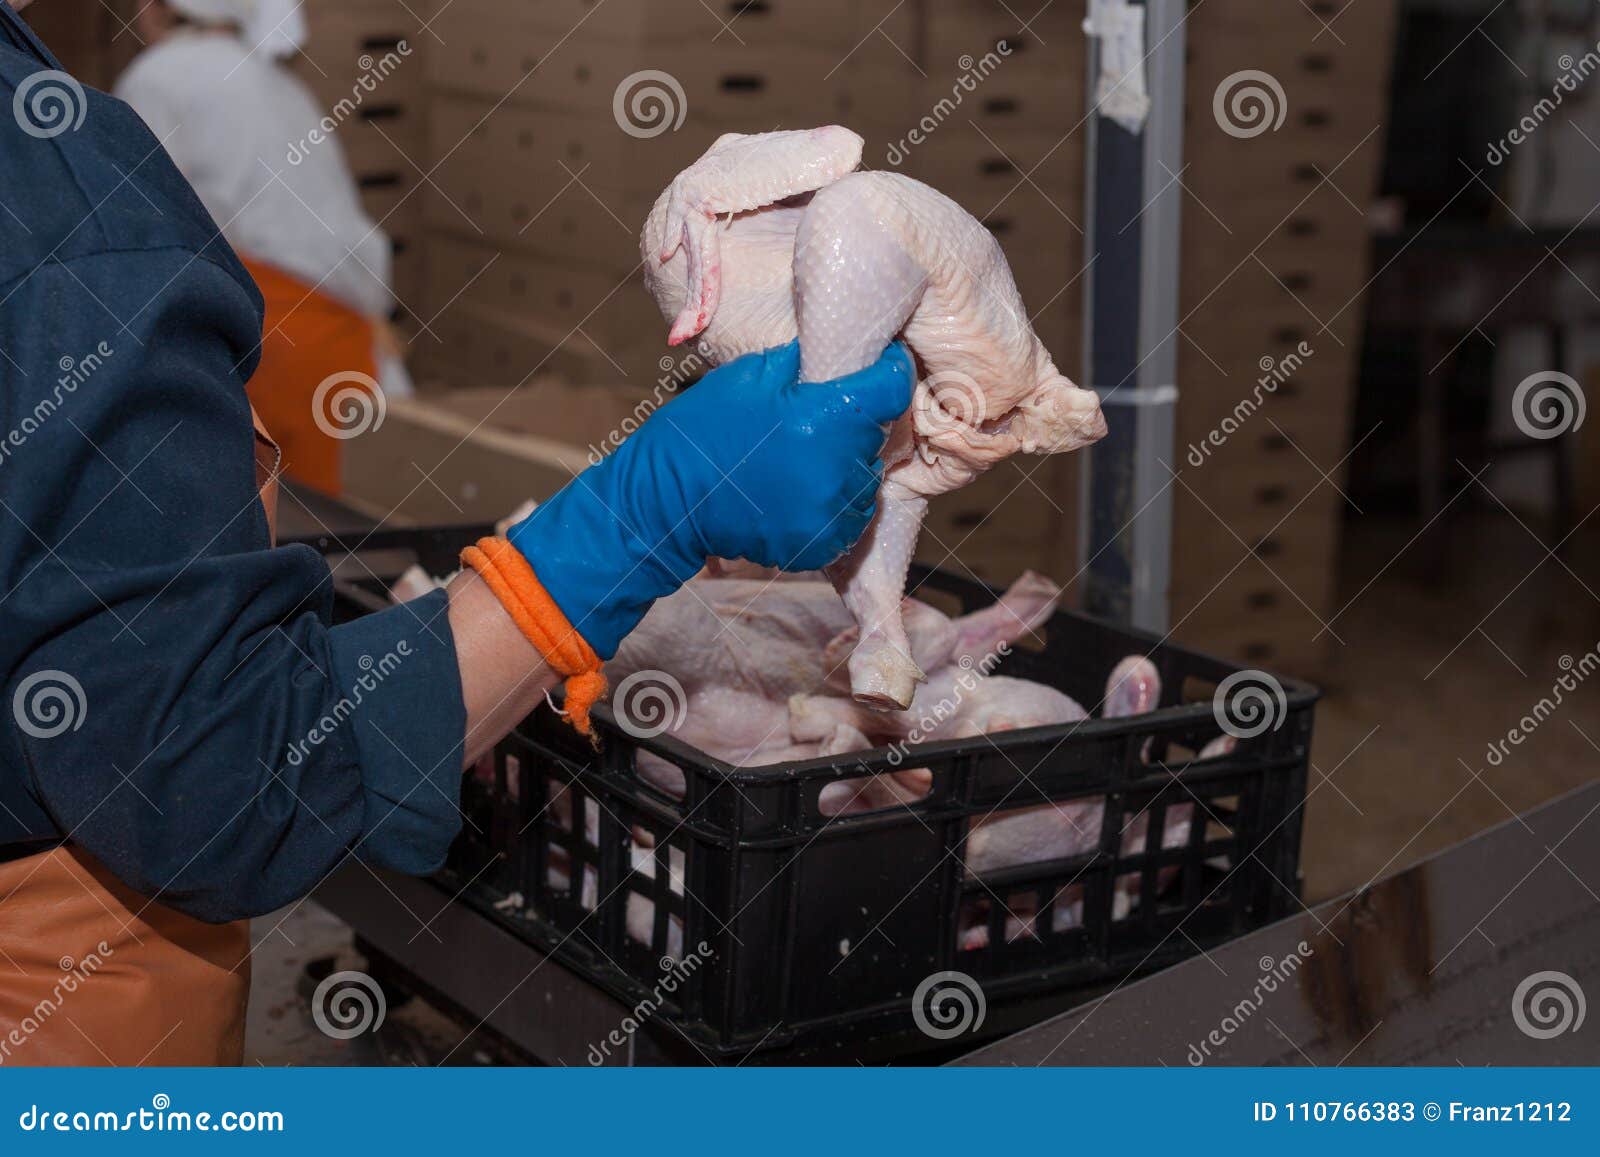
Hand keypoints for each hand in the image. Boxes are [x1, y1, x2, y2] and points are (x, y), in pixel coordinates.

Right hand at [507, 339, 913, 656]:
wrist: (666, 502)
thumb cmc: (703, 430)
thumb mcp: (750, 374)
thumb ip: (805, 360)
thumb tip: (843, 348)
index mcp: (825, 419)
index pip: (892, 387)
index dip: (889, 370)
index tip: (880, 365)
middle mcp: (838, 470)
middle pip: (878, 435)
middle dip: (858, 421)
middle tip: (822, 416)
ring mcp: (831, 514)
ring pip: (866, 479)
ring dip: (847, 465)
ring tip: (806, 457)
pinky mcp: (820, 545)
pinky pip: (849, 517)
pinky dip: (833, 503)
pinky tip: (799, 490)